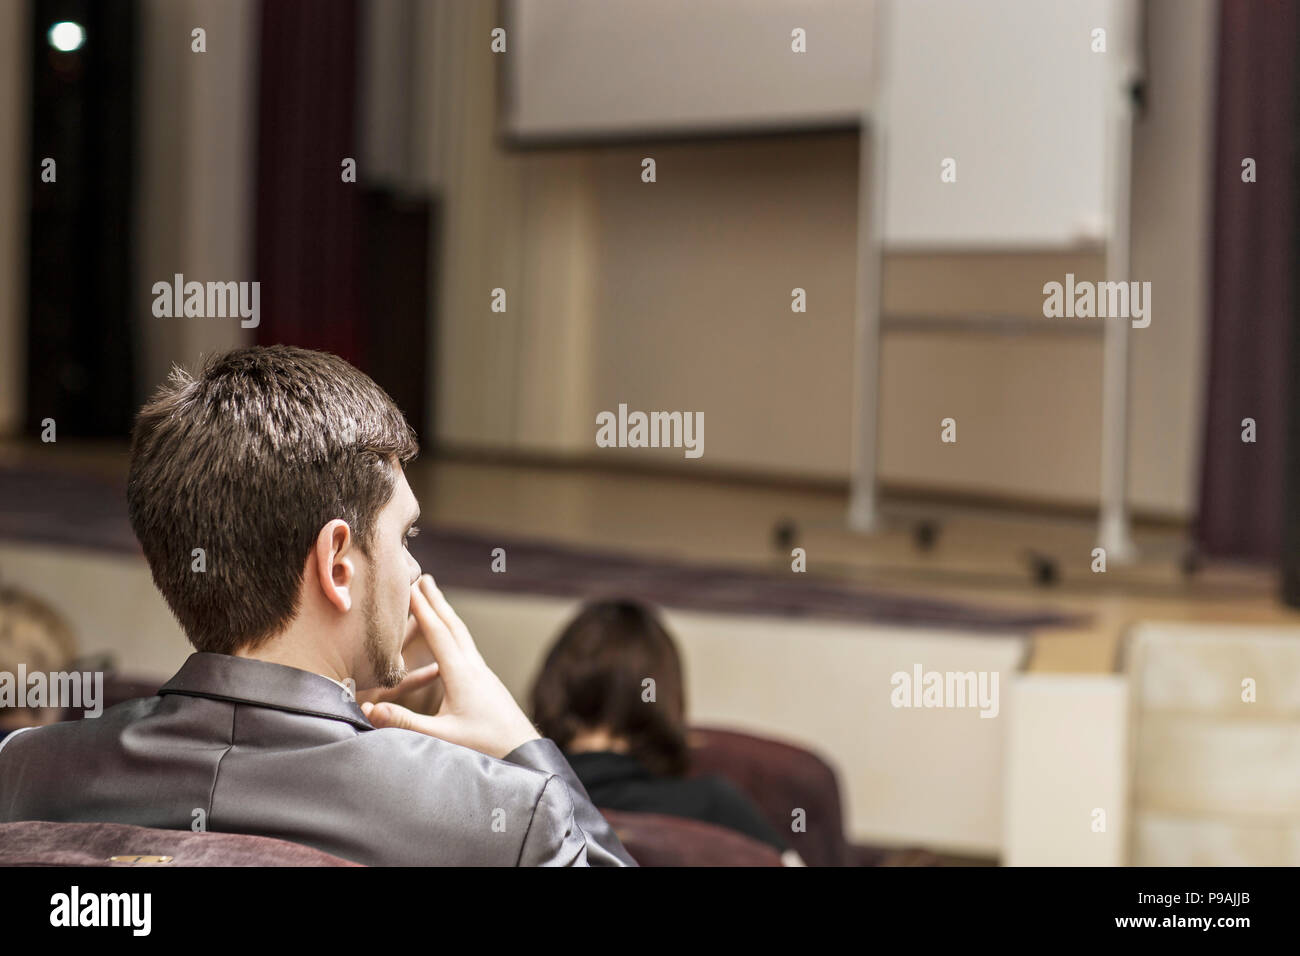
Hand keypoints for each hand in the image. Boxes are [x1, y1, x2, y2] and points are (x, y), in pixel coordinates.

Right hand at [361, 575, 540, 758]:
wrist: (525, 752)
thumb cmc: (486, 745)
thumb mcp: (442, 737)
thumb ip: (405, 722)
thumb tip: (370, 709)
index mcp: (462, 674)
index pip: (438, 634)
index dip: (422, 609)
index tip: (409, 586)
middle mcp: (474, 667)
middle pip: (453, 626)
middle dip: (437, 601)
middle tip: (424, 578)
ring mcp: (484, 673)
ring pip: (462, 635)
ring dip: (447, 614)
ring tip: (436, 600)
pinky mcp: (488, 682)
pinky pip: (468, 648)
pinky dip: (455, 633)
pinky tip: (454, 639)